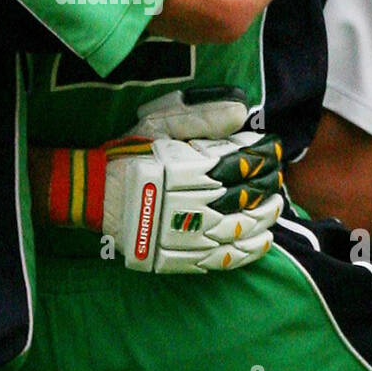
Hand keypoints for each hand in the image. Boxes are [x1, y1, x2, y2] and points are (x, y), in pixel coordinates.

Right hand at [101, 127, 283, 273]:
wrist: (94, 191)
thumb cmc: (129, 153)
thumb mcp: (158, 124)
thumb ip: (199, 117)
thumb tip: (240, 111)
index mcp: (185, 168)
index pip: (238, 164)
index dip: (261, 157)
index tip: (272, 151)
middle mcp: (187, 203)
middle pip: (243, 197)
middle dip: (267, 187)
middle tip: (277, 180)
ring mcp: (183, 234)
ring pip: (237, 229)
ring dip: (263, 218)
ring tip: (275, 207)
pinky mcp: (178, 255)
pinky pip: (220, 259)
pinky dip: (247, 252)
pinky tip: (262, 241)